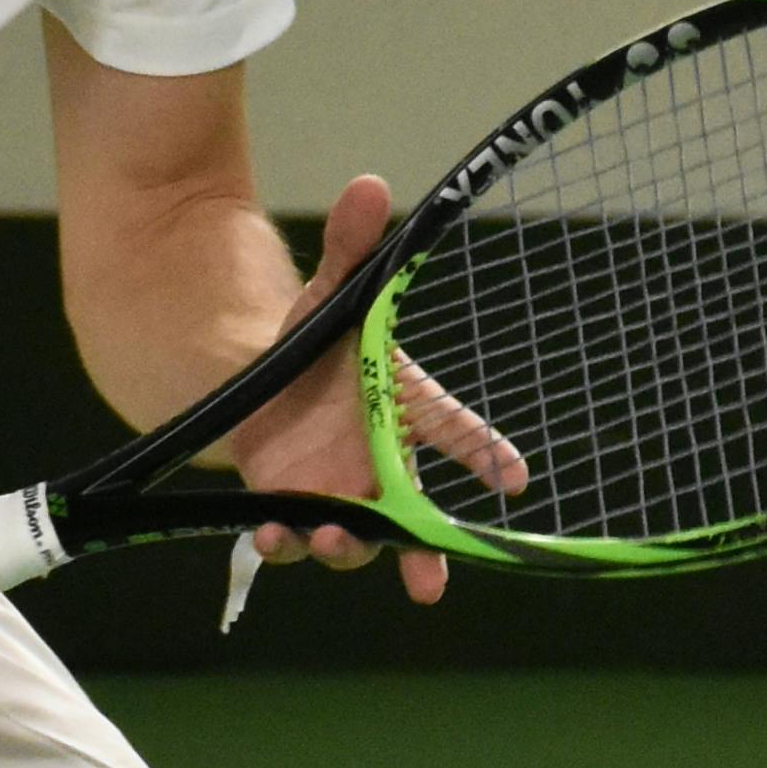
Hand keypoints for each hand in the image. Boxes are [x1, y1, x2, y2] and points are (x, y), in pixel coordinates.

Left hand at [225, 176, 527, 611]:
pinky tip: (272, 536)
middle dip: (424, 557)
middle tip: (429, 582)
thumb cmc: (311, 339)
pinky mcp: (286, 507)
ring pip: (353, 540)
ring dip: (347, 549)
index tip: (514, 478)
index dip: (487, 456)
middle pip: (412, 520)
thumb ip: (352, 249)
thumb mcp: (329, 293)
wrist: (252, 374)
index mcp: (402, 412)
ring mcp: (333, 493)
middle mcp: (376, 465)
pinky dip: (284, 543)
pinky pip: (292, 538)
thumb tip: (369, 185)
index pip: (456, 434)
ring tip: (333, 539)